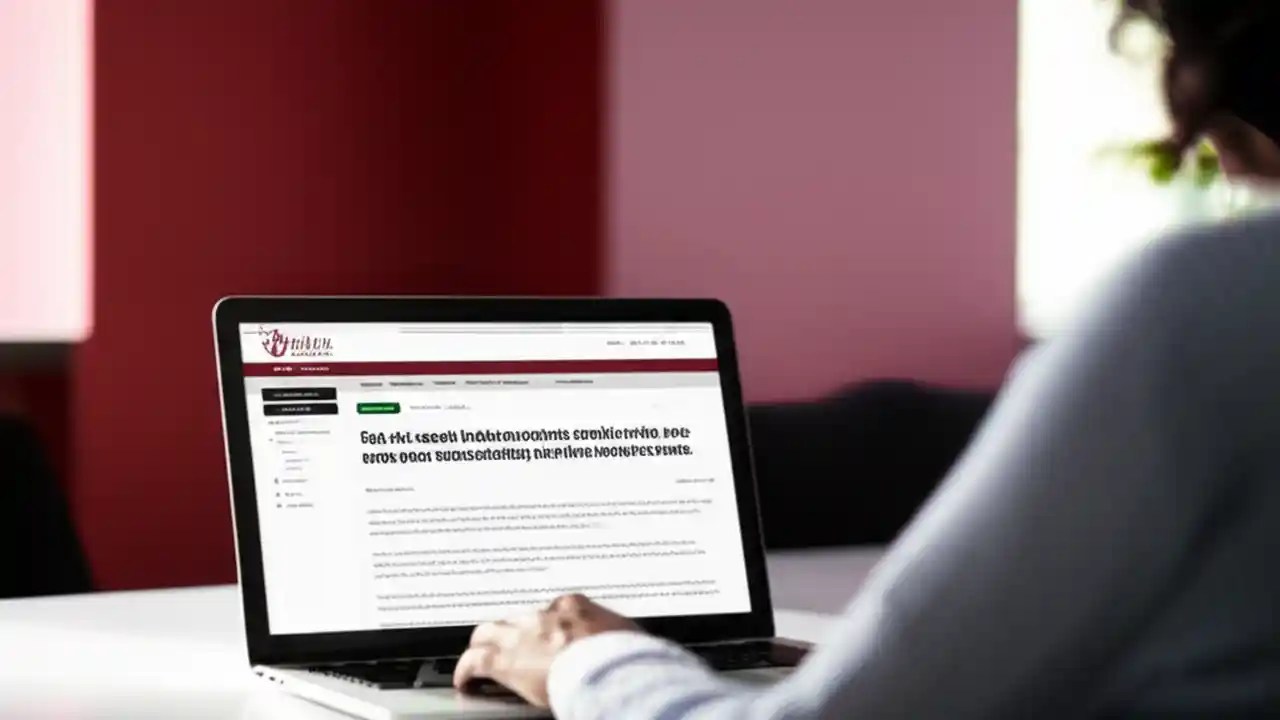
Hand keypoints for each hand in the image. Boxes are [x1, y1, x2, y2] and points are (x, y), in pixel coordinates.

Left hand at [452, 593, 640, 706]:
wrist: (610, 669)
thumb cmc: (625, 657)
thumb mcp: (628, 637)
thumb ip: (617, 637)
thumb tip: (633, 648)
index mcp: (574, 607)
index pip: (552, 610)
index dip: (546, 626)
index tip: (548, 638)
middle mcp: (543, 615)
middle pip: (516, 618)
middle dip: (509, 632)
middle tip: (507, 646)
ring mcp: (521, 635)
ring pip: (488, 633)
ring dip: (484, 646)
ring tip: (478, 659)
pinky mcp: (504, 660)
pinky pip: (474, 662)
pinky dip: (466, 671)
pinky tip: (465, 682)